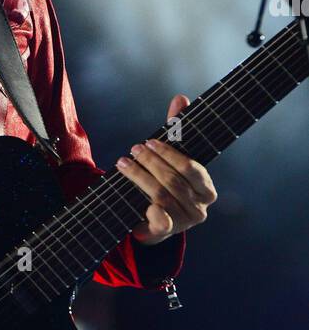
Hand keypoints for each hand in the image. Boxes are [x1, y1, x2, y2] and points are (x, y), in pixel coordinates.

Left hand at [116, 94, 217, 245]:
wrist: (152, 221)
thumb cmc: (166, 183)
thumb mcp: (170, 157)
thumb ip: (177, 129)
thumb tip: (180, 98)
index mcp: (206, 188)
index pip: (191, 168)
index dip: (169, 154)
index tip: (149, 141)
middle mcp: (201, 206)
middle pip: (173, 181)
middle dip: (150, 163)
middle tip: (133, 150)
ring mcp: (185, 221)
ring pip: (160, 195)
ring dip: (139, 177)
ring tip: (123, 164)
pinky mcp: (168, 232)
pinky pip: (160, 220)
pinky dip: (149, 207)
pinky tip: (133, 193)